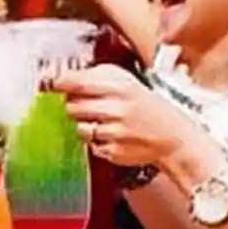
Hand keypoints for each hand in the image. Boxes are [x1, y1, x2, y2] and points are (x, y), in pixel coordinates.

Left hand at [53, 64, 204, 167]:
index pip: (77, 82)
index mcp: (120, 86)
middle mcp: (117, 109)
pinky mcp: (114, 152)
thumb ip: (96, 76)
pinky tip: (113, 136)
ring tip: (102, 122)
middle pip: (72, 106)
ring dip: (85, 125)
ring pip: (79, 128)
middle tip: (86, 106)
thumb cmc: (146, 106)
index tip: (54, 84)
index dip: (61, 83)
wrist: (173, 136)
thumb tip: (62, 78)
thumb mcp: (128, 82)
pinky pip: (91, 146)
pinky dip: (97, 142)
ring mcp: (116, 132)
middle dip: (74, 106)